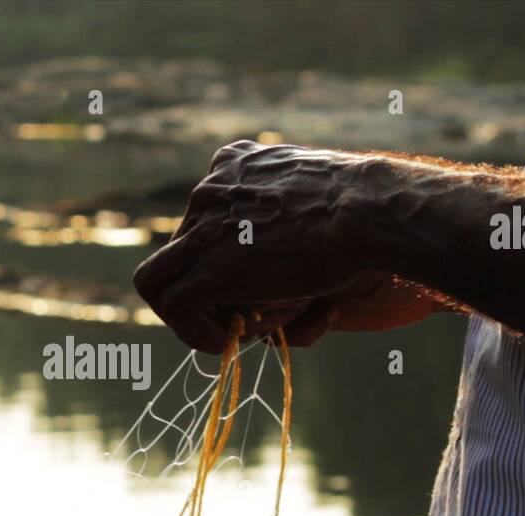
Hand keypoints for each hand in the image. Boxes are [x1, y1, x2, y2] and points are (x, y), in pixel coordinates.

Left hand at [134, 140, 440, 352]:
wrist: (367, 210)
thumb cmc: (364, 206)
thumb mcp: (323, 194)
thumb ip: (299, 212)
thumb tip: (304, 246)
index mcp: (232, 164)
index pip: (202, 214)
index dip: (219, 251)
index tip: (252, 277)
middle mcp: (208, 191)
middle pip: (182, 249)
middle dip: (205, 284)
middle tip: (243, 310)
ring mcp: (202, 229)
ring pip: (157, 279)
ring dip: (185, 311)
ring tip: (222, 330)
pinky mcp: (210, 270)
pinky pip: (176, 308)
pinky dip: (193, 332)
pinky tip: (224, 342)